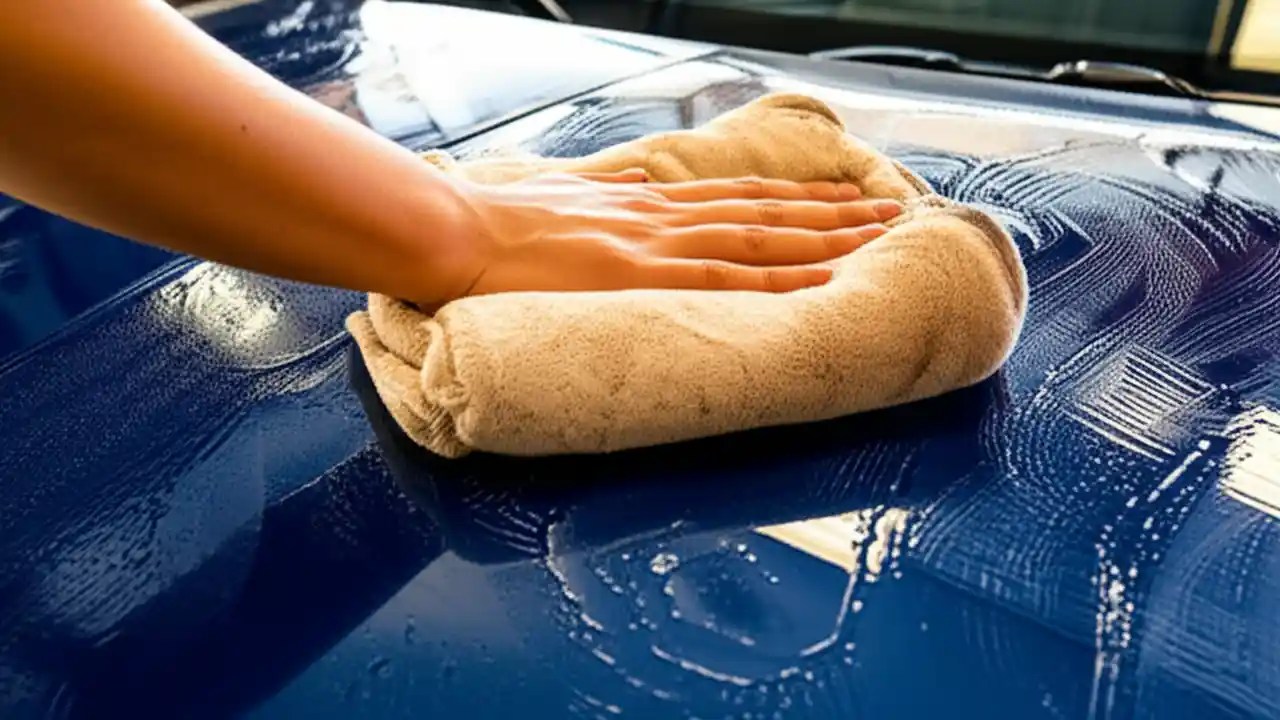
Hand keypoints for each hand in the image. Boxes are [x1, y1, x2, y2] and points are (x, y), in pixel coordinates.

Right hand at [429, 169, 901, 306]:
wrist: (457, 231)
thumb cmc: (499, 221)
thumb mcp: (563, 197)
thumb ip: (607, 194)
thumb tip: (637, 182)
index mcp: (645, 205)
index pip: (736, 198)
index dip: (792, 199)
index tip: (835, 199)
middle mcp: (663, 218)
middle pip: (765, 214)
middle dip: (830, 214)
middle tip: (888, 213)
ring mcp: (657, 245)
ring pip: (762, 240)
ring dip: (825, 239)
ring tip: (879, 239)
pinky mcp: (642, 276)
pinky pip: (727, 279)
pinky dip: (780, 280)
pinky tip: (821, 281)